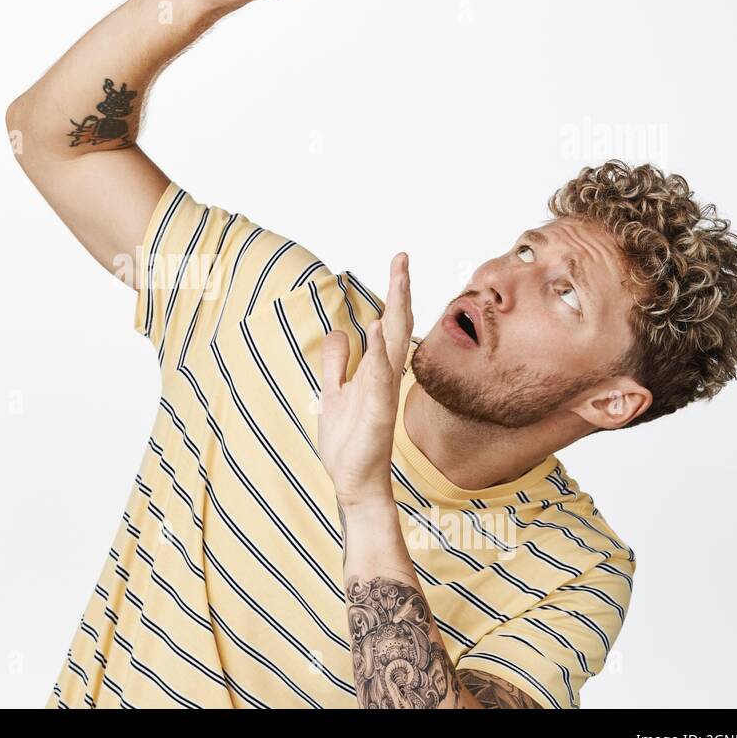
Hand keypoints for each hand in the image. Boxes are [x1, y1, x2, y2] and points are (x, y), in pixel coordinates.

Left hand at [316, 252, 413, 507]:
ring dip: (396, 310)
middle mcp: (385, 377)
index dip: (395, 294)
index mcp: (377, 371)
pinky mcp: (378, 412)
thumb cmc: (349, 441)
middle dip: (400, 291)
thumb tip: (339, 332)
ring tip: (398, 278)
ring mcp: (384, 393)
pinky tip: (379, 327)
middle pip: (399, 326)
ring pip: (394, 345)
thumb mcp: (334, 391)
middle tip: (402, 257)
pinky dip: (380, 352)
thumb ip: (336, 363)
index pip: (391, 324)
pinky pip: (379, 378)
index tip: (398, 262)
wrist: (352, 481)